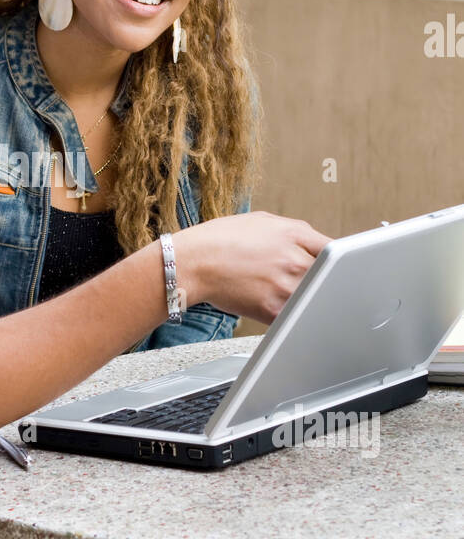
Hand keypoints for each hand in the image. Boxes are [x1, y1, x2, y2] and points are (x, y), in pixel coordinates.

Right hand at [178, 211, 330, 325]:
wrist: (191, 263)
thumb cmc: (220, 239)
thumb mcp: (262, 221)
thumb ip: (295, 232)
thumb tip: (318, 245)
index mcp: (295, 234)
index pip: (336, 249)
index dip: (342, 260)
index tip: (346, 267)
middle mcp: (295, 259)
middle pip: (331, 276)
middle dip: (327, 281)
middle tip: (320, 286)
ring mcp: (286, 286)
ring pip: (315, 298)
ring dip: (311, 300)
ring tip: (289, 297)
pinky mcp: (273, 310)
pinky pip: (296, 317)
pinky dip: (294, 316)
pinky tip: (280, 309)